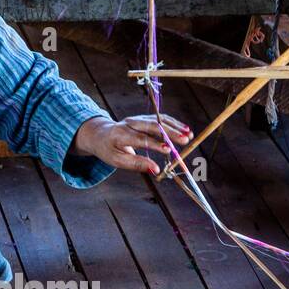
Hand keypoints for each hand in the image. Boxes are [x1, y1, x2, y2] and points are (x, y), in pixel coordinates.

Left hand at [72, 113, 192, 175]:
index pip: (140, 139)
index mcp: (120, 135)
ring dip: (174, 126)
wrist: (100, 134)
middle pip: (151, 126)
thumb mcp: (117, 160)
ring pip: (158, 120)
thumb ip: (136, 164)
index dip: (154, 144)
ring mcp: (137, 119)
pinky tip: (184, 129)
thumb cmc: (108, 150)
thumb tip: (156, 170)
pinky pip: (160, 118)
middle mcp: (129, 123)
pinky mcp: (143, 118)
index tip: (168, 150)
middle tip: (185, 140)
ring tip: (189, 134)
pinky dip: (173, 123)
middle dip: (170, 132)